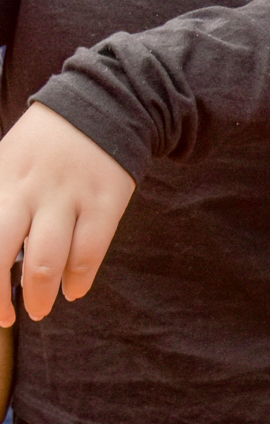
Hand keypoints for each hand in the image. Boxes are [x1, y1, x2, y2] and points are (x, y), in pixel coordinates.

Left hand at [0, 103, 136, 323]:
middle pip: (0, 253)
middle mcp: (28, 190)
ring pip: (46, 260)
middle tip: (5, 316)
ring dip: (41, 294)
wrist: (105, 106)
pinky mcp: (105, 202)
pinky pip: (90, 252)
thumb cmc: (44, 142)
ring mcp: (68, 196)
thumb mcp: (4, 161)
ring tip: (41, 308)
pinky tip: (73, 290)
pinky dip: (80, 279)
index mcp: (0, 180)